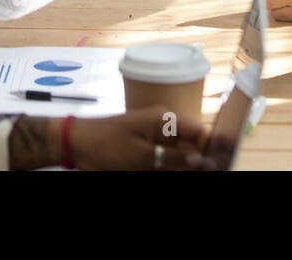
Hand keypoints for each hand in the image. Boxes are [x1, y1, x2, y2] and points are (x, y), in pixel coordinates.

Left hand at [69, 107, 208, 169]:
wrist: (76, 145)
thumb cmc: (106, 145)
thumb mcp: (142, 155)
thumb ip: (172, 157)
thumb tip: (199, 160)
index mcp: (164, 120)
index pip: (198, 131)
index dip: (209, 147)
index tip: (215, 164)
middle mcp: (163, 127)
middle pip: (190, 146)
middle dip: (195, 162)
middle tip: (204, 171)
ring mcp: (154, 139)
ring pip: (178, 156)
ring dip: (180, 166)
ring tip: (171, 169)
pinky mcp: (145, 151)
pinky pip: (164, 160)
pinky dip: (167, 168)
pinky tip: (166, 171)